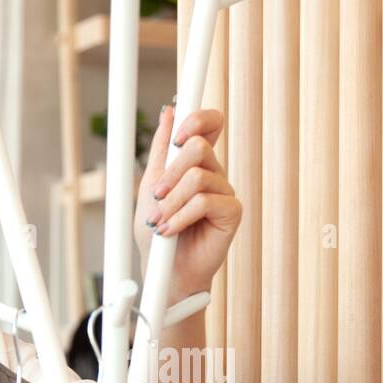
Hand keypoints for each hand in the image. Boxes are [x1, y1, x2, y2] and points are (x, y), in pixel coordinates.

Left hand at [133, 102, 241, 300]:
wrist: (164, 271)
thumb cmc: (157, 231)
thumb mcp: (150, 185)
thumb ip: (160, 150)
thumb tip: (169, 111)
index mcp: (196, 162)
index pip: (209, 124)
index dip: (197, 119)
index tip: (177, 137)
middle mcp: (214, 172)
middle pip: (198, 147)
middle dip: (170, 173)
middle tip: (156, 196)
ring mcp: (225, 191)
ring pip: (198, 176)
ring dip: (171, 201)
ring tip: (160, 222)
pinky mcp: (232, 212)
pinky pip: (205, 201)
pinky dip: (182, 216)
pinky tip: (170, 231)